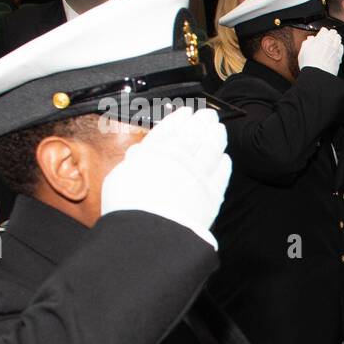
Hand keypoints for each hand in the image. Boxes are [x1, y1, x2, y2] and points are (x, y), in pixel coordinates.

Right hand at [99, 106, 231, 249]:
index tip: (185, 112)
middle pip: (193, 136)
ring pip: (211, 151)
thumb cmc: (127, 208)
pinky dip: (224, 165)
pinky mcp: (212, 196)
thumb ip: (133, 164)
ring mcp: (197, 177)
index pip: (168, 131)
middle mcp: (177, 161)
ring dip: (216, 138)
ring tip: (219, 129)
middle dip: (202, 123)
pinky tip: (225, 158)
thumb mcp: (118, 179)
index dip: (178, 120)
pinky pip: (221, 175)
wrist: (150, 231)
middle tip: (209, 114)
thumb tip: (138, 154)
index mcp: (152, 154)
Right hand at [297, 28, 343, 74]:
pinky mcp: (339, 57)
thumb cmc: (309, 64)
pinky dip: (339, 46)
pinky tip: (336, 49)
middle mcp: (330, 42)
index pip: (324, 30)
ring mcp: (336, 49)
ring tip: (332, 41)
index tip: (320, 34)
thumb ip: (307, 42)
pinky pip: (342, 48)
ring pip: (339, 39)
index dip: (322, 32)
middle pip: (333, 32)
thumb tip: (310, 39)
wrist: (318, 75)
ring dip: (336, 39)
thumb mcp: (303, 51)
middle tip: (327, 36)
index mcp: (321, 39)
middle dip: (330, 33)